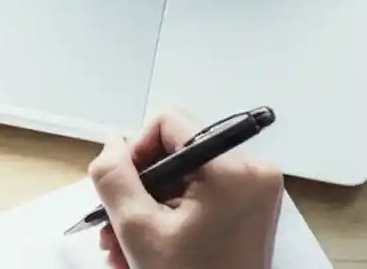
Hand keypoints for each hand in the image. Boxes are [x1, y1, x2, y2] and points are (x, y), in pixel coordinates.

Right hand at [87, 110, 283, 268]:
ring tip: (124, 244)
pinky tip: (147, 245)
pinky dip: (169, 215)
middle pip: (174, 151)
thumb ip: (114, 176)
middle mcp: (253, 173)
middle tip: (115, 224)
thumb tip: (111, 143)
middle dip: (138, 187)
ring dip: (147, 206)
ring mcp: (254, 192)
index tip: (123, 187)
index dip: (136, 150)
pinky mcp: (249, 209)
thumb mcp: (137, 228)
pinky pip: (198, 194)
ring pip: (182, 177)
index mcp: (234, 171)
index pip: (169, 122)